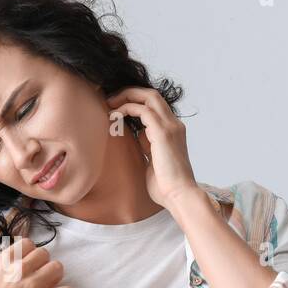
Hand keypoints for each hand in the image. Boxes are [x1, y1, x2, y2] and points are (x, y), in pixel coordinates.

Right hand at [0, 237, 73, 287]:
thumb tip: (4, 271)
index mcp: (3, 261)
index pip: (27, 244)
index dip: (31, 252)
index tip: (30, 261)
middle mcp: (19, 269)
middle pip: (44, 254)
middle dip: (44, 263)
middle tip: (41, 274)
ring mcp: (31, 284)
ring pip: (57, 268)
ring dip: (56, 275)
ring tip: (52, 284)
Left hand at [105, 87, 197, 206]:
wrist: (178, 195)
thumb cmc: (165, 185)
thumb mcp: (153, 160)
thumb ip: (148, 146)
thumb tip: (137, 137)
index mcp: (172, 131)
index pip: (154, 105)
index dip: (135, 101)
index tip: (116, 107)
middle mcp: (174, 125)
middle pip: (152, 95)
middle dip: (129, 93)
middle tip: (110, 99)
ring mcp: (170, 127)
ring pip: (149, 96)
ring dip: (126, 96)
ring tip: (109, 104)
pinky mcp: (163, 133)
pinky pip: (143, 110)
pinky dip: (126, 109)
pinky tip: (115, 116)